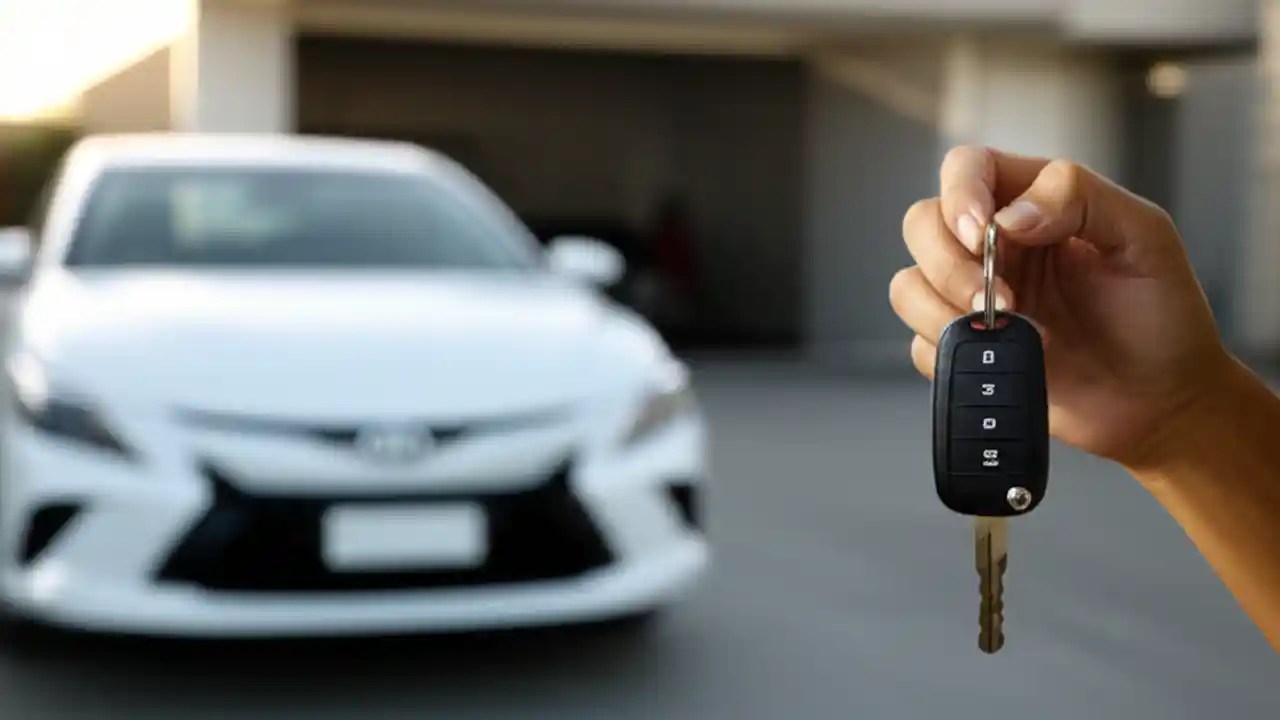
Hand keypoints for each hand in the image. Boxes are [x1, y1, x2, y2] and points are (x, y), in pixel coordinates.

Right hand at [890, 146, 1233, 466]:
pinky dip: (951, 354)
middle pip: (921, 225)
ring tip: (1007, 333)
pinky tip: (1004, 360)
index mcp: (1032, 205)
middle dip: (948, 265)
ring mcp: (974, 300)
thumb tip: (1009, 215)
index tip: (981, 236)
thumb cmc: (1162, 317)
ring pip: (908, 286)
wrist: (1162, 401)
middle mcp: (995, 247)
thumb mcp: (1144, 236)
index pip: (968, 168)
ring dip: (944, 311)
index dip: (959, 194)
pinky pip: (920, 345)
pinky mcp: (965, 351)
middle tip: (1000, 300)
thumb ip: (1079, 197)